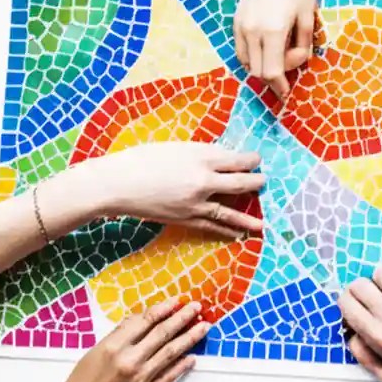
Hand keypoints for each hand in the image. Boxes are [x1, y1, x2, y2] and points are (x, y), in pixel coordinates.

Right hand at [36, 300, 205, 381]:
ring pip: (171, 353)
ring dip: (189, 338)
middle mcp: (129, 360)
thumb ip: (118, 335)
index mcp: (113, 346)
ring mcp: (140, 379)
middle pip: (163, 333)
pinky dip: (182, 365)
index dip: (163, 309)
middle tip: (197, 308)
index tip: (176, 302)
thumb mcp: (94, 352)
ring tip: (203, 328)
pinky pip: (169, 376)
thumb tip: (140, 319)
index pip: (145, 321)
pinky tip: (192, 356)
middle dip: (183, 318)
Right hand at [82, 142, 264, 237]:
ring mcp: (195, 203)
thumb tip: (223, 157)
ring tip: (262, 224)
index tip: (257, 160)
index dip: (252, 161)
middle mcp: (203, 181)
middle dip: (256, 183)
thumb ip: (202, 152)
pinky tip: (237, 235)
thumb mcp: (176, 147)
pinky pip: (212, 226)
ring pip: (230, 211)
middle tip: (265, 182)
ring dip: (247, 217)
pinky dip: (226, 231)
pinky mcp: (185, 219)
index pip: (237, 160)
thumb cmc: (142, 159)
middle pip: (240, 184)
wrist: (116, 184)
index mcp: (201, 158)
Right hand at [233, 0, 315, 97]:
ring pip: (247, 63)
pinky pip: (241, 50)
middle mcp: (253, 31)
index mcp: (274, 30)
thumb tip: (298, 61)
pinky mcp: (236, 21)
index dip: (280, 86)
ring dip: (262, 67)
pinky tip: (267, 46)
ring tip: (280, 52)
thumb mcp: (309, 14)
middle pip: (258, 72)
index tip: (286, 93)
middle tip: (291, 61)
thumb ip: (303, 43)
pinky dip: (253, 56)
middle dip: (274, 77)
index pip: (272, 72)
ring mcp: (241, 26)